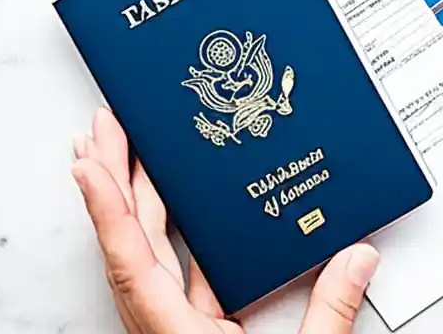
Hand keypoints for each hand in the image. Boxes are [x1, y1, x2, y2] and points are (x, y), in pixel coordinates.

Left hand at [71, 108, 379, 333]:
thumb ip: (330, 313)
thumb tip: (356, 257)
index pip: (131, 258)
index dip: (106, 206)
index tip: (87, 161)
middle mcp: (161, 329)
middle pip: (127, 244)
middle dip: (114, 180)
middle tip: (104, 128)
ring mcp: (171, 332)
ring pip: (143, 256)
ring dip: (134, 203)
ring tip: (129, 153)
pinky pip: (170, 274)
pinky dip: (168, 235)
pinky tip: (179, 211)